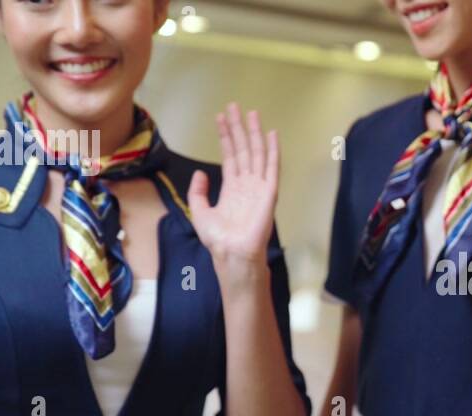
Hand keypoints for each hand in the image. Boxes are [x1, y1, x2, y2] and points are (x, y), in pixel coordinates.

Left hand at [188, 103, 278, 271]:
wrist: (233, 253)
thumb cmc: (219, 239)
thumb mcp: (199, 212)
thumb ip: (198, 192)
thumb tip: (200, 172)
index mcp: (232, 188)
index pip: (230, 156)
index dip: (226, 137)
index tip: (222, 118)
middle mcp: (247, 184)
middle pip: (243, 150)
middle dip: (239, 128)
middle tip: (234, 106)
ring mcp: (259, 187)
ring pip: (256, 153)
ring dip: (254, 133)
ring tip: (251, 113)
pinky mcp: (269, 192)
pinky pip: (272, 168)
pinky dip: (273, 151)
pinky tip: (272, 135)